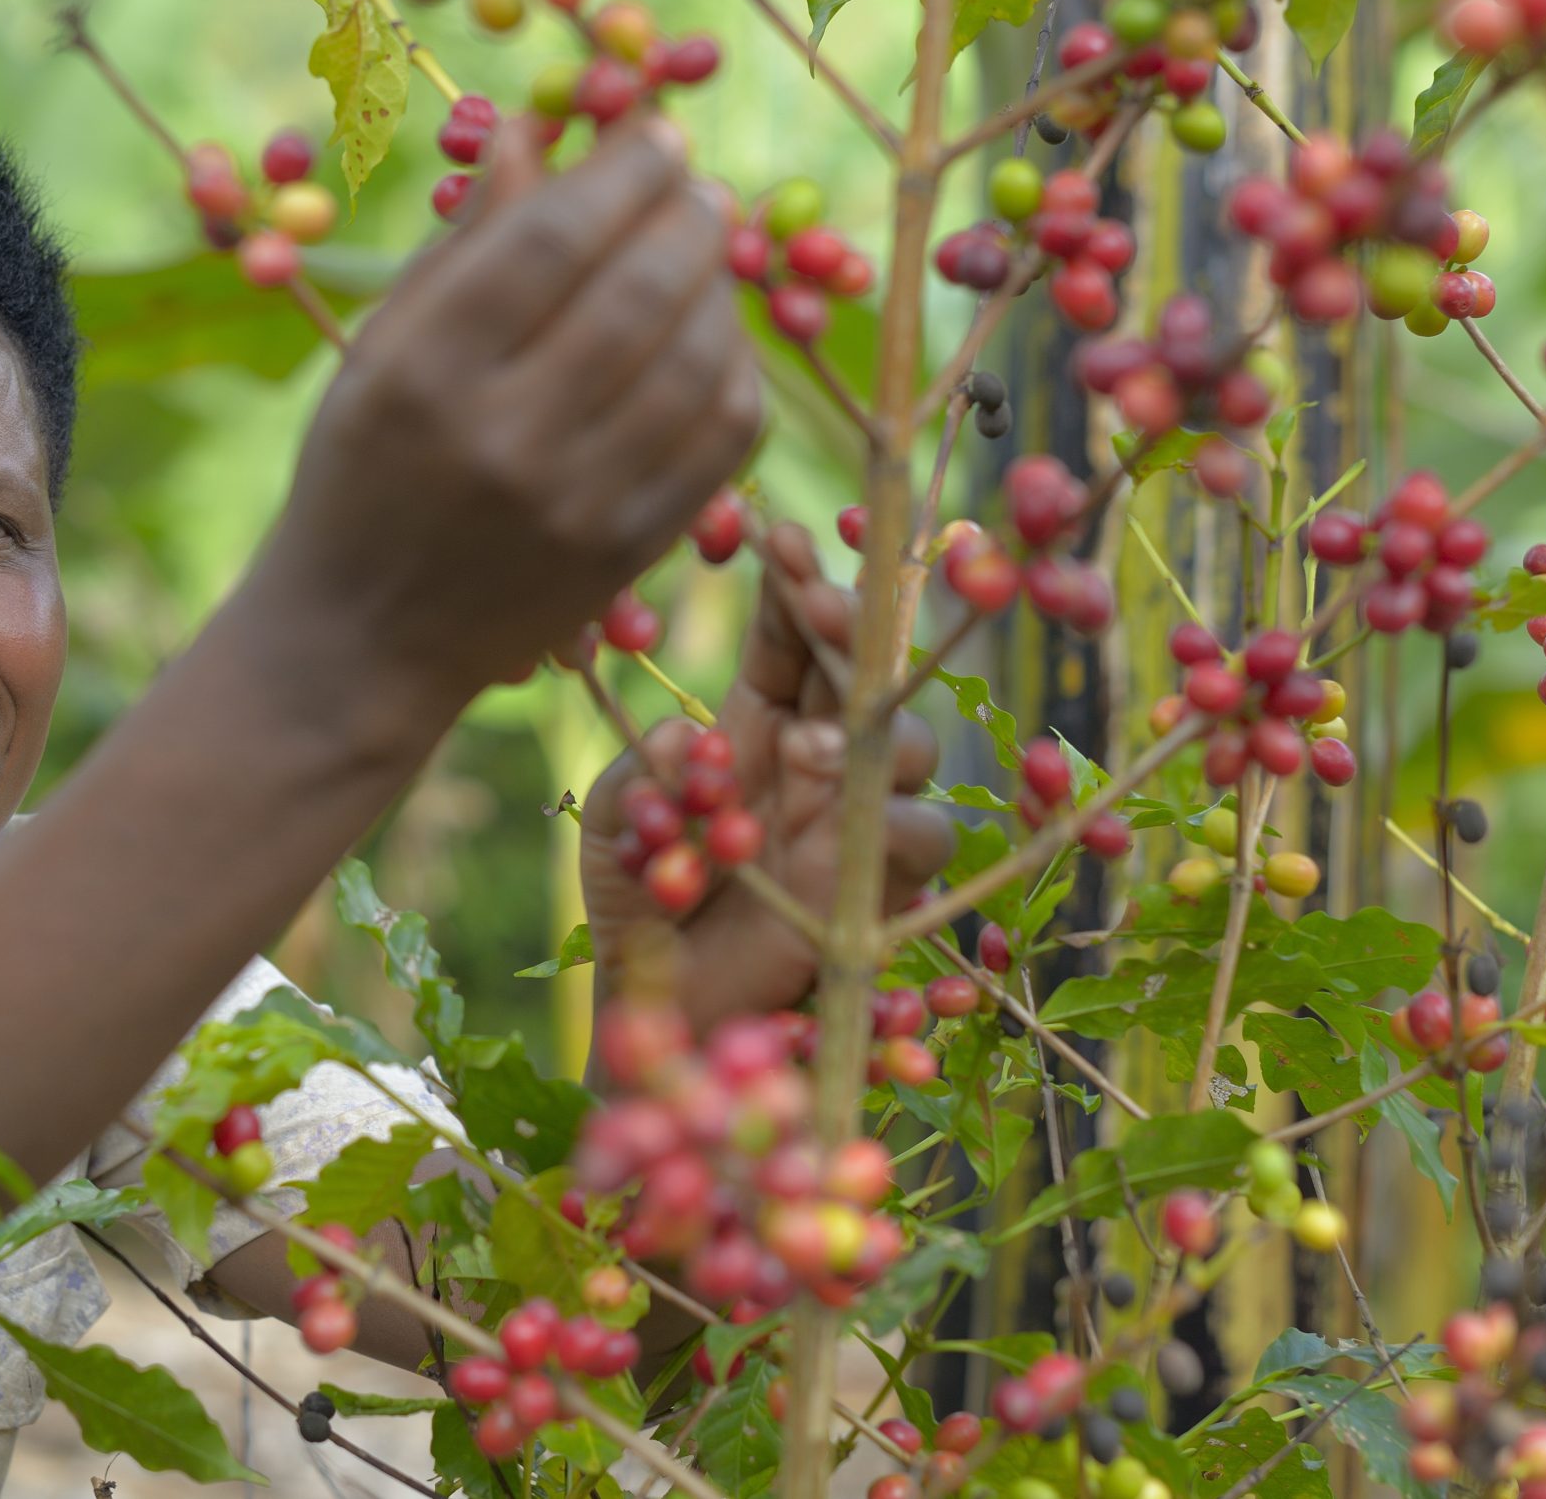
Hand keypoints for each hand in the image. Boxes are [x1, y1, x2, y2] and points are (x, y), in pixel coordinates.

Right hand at [257, 116, 759, 713]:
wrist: (364, 641)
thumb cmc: (362, 472)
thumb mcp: (380, 352)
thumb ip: (464, 246)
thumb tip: (538, 130)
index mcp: (422, 373)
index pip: (550, 240)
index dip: (621, 171)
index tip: (652, 133)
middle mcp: (501, 438)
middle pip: (635, 293)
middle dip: (685, 215)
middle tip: (696, 184)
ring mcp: (575, 503)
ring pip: (694, 361)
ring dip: (720, 285)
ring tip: (707, 249)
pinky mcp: (629, 550)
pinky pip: (722, 438)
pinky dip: (735, 367)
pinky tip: (713, 334)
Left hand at [578, 524, 953, 1042]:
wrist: (666, 1010)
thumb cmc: (641, 903)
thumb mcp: (619, 826)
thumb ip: (642, 778)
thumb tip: (683, 739)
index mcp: (758, 721)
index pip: (791, 636)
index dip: (793, 583)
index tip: (775, 536)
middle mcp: (821, 756)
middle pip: (863, 668)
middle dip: (847, 624)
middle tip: (815, 602)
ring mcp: (859, 815)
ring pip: (911, 741)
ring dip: (871, 728)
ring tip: (804, 747)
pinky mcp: (884, 880)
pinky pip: (925, 836)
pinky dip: (896, 822)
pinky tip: (848, 821)